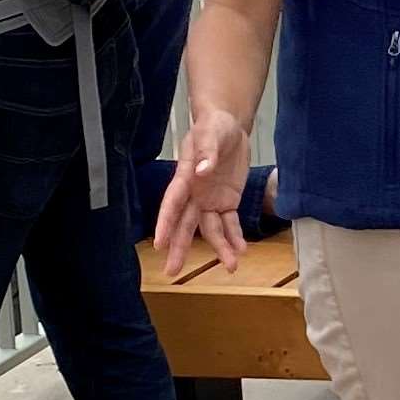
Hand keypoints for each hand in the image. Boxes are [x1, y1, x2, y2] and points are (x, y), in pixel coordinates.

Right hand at [154, 105, 252, 272]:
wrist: (229, 126)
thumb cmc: (213, 127)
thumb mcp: (211, 133)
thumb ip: (208, 152)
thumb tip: (203, 171)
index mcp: (185, 178)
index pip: (172, 204)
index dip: (165, 224)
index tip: (158, 244)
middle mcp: (194, 195)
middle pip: (185, 225)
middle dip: (179, 248)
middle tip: (172, 272)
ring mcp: (209, 201)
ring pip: (210, 230)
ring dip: (219, 248)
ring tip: (231, 266)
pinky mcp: (227, 202)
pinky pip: (229, 223)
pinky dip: (235, 237)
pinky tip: (241, 250)